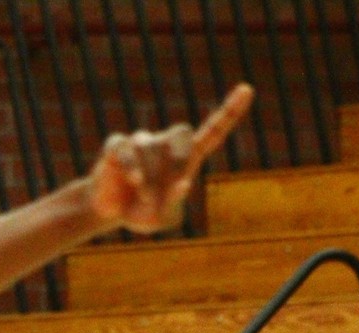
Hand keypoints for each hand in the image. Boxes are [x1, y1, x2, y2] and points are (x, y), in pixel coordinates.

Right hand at [88, 84, 253, 233]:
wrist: (111, 214)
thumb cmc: (143, 213)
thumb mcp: (164, 218)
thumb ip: (175, 203)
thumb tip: (182, 183)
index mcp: (187, 157)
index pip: (213, 131)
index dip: (230, 111)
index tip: (247, 89)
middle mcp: (165, 144)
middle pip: (180, 132)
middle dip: (179, 157)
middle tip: (175, 181)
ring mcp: (141, 143)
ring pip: (149, 148)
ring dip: (148, 178)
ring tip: (144, 198)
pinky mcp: (116, 147)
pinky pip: (124, 147)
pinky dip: (130, 164)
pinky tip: (134, 180)